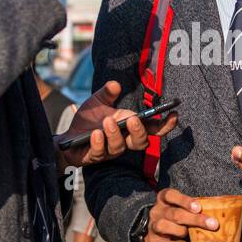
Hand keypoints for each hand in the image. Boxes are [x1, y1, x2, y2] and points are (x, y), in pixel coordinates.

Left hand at [55, 80, 177, 166]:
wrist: (67, 138)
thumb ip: (107, 93)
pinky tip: (95, 133)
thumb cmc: (88, 120)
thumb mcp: (97, 102)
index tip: (174, 115)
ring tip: (107, 121)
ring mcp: (110, 151)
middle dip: (139, 132)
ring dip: (115, 134)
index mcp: (129, 127)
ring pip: (120, 148)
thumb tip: (115, 85)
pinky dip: (98, 143)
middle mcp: (124, 141)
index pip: (152, 129)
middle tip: (134, 119)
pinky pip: (100, 153)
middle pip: (141, 143)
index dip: (165, 125)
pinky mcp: (95, 157)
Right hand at [141, 188, 217, 241]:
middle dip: (195, 219)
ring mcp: (152, 227)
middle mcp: (156, 211)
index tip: (199, 208)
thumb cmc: (176, 220)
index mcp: (163, 200)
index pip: (170, 195)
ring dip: (182, 231)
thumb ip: (194, 209)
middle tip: (213, 224)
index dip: (184, 201)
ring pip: (165, 226)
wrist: (157, 237)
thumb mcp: (182, 210)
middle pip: (174, 213)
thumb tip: (219, 212)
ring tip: (189, 234)